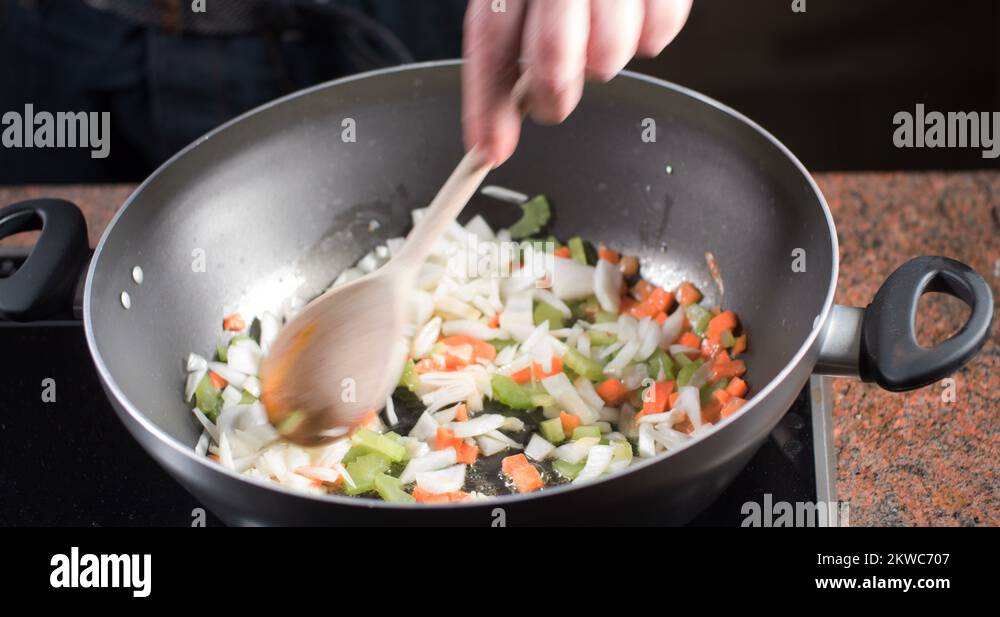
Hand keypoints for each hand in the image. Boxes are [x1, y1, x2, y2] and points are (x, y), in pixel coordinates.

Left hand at [463, 0, 691, 164]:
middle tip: (549, 101)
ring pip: (610, 56)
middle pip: (553, 54)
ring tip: (597, 33)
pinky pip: (661, 33)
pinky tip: (633, 13)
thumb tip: (491, 137)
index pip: (491, 38)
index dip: (487, 102)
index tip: (488, 150)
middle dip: (551, 93)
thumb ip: (506, 49)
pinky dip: (649, 36)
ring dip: (603, 62)